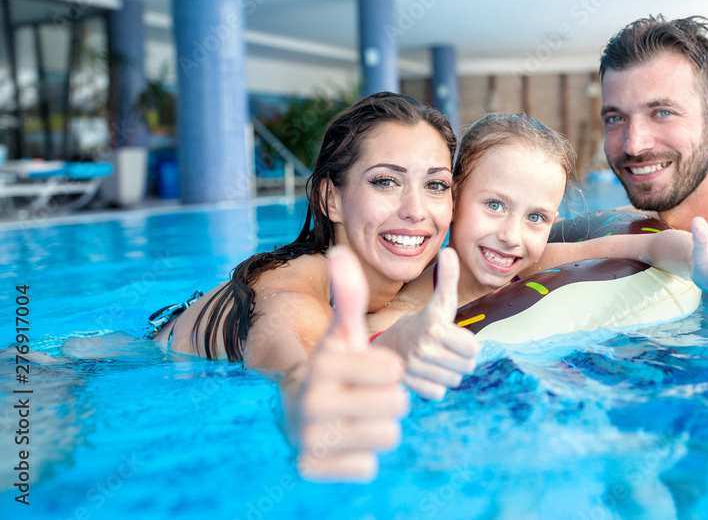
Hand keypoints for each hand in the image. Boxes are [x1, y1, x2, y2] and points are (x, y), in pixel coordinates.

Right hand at [286, 247, 408, 481]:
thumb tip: (341, 252)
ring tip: (357, 418)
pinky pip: (368, 466)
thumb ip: (350, 296)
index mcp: (323, 365)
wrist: (299, 413)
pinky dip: (362, 456)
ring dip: (379, 428)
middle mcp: (311, 403)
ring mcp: (310, 438)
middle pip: (396, 405)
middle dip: (387, 400)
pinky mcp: (311, 468)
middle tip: (364, 396)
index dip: (389, 370)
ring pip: (388, 436)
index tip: (368, 370)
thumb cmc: (334, 368)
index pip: (394, 371)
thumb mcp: (343, 334)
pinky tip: (345, 443)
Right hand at [374, 248, 479, 399]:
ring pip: (453, 381)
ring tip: (433, 360)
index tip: (452, 336)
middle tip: (443, 350)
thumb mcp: (438, 302)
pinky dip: (434, 385)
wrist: (387, 343)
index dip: (467, 343)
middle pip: (466, 367)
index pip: (474, 348)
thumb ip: (447, 279)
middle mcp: (423, 348)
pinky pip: (438, 393)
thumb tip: (449, 251)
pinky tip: (424, 373)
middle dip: (459, 360)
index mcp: (434, 327)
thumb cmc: (423, 322)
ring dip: (447, 373)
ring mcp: (414, 368)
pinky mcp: (408, 385)